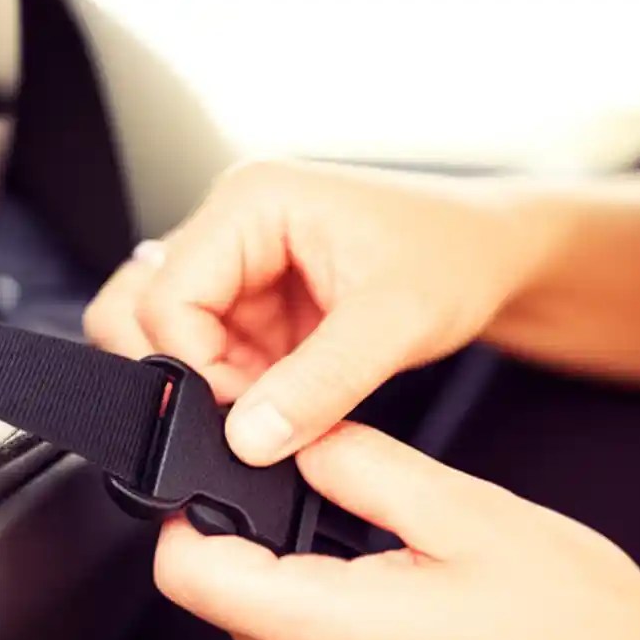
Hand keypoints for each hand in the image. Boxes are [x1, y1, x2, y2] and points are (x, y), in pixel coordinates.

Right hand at [84, 159, 564, 464]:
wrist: (493, 255)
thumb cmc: (454, 255)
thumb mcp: (393, 323)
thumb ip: (317, 384)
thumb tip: (247, 439)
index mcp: (252, 200)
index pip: (167, 295)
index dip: (194, 368)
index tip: (241, 417)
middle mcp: (231, 224)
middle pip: (146, 309)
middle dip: (185, 373)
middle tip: (245, 410)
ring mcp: (237, 262)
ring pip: (171, 337)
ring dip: (212, 382)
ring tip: (273, 400)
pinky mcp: (251, 299)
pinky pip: (211, 352)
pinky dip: (237, 388)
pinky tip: (283, 395)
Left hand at [154, 423, 639, 639]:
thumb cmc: (579, 631)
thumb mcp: (469, 514)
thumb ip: (365, 465)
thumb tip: (299, 431)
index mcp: (336, 629)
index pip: (188, 573)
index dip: (183, 509)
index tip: (215, 462)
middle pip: (213, 596)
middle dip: (231, 527)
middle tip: (284, 474)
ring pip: (252, 620)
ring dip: (270, 561)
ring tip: (335, 517)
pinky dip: (306, 595)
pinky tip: (363, 566)